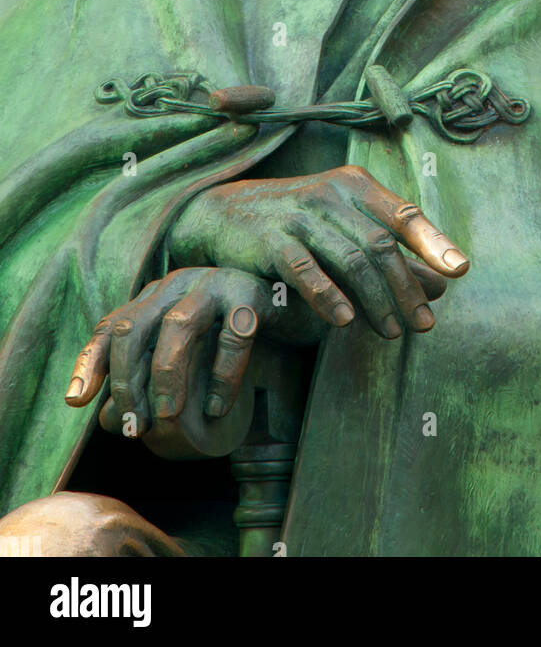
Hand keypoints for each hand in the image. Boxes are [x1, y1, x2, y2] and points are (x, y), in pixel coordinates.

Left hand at [65, 267, 280, 433]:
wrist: (295, 304)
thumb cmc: (232, 333)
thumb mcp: (187, 354)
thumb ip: (149, 378)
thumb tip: (110, 421)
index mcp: (156, 295)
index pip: (111, 325)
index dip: (90, 363)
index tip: (77, 402)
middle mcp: (178, 283)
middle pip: (134, 326)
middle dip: (127, 380)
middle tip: (134, 425)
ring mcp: (215, 284)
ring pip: (177, 326)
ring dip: (168, 377)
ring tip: (169, 418)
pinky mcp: (252, 294)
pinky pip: (233, 335)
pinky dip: (222, 375)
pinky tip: (217, 408)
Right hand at [167, 164, 467, 339]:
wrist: (222, 213)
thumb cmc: (296, 222)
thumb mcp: (343, 223)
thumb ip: (389, 248)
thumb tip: (444, 281)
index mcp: (354, 184)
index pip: (403, 213)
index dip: (433, 242)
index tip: (459, 270)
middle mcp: (330, 193)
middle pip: (380, 244)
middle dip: (406, 287)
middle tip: (424, 325)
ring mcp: (300, 214)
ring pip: (350, 259)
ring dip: (376, 300)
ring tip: (392, 333)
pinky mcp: (271, 238)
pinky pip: (306, 269)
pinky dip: (328, 295)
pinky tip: (344, 321)